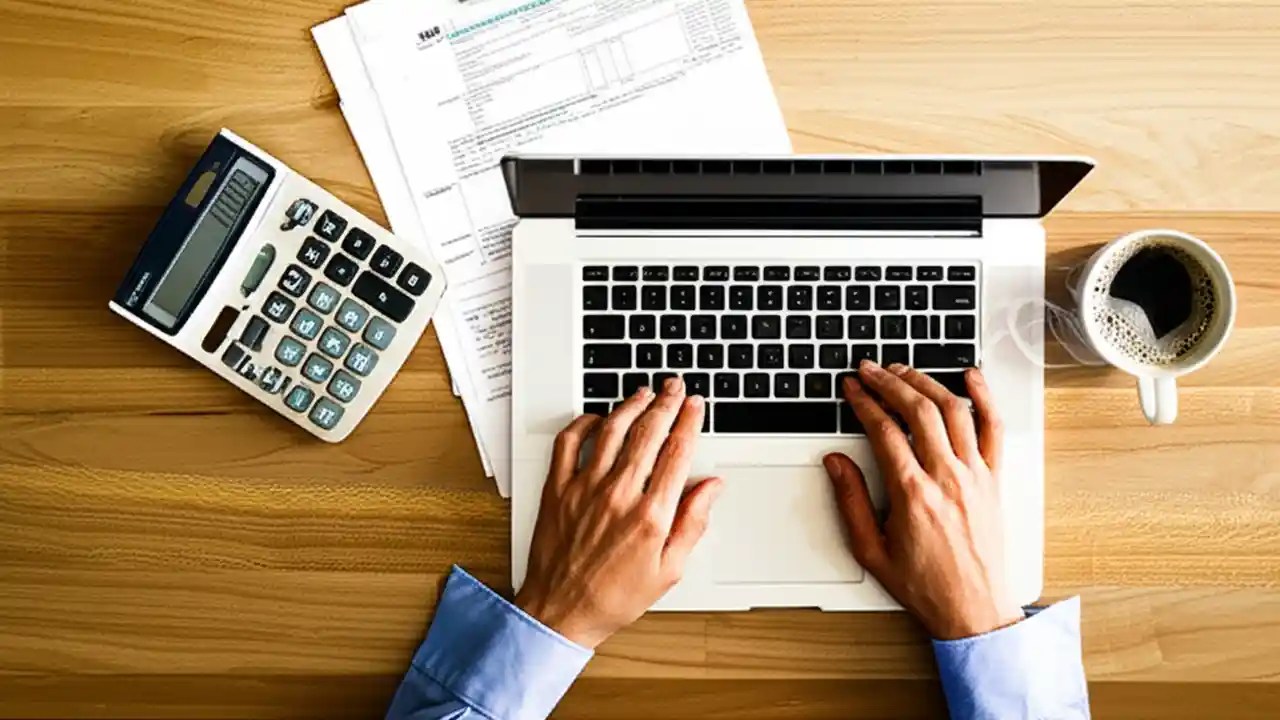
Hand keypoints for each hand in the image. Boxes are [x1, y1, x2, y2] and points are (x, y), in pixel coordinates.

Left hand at [516, 378, 722, 648]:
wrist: (561, 612)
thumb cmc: (613, 597)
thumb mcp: (669, 570)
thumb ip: (693, 523)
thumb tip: (711, 487)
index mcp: (650, 515)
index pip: (677, 452)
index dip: (689, 421)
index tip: (695, 405)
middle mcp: (617, 495)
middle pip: (647, 432)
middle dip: (665, 402)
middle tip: (674, 386)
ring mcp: (584, 488)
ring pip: (610, 430)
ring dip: (630, 406)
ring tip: (643, 393)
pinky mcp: (557, 490)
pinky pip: (568, 443)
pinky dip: (582, 423)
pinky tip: (595, 417)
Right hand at [823, 362, 1022, 639]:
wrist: (972, 608)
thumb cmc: (925, 584)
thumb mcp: (870, 550)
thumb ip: (850, 501)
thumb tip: (836, 463)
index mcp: (913, 494)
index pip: (884, 430)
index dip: (863, 402)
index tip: (851, 389)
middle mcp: (947, 478)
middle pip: (917, 411)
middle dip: (890, 382)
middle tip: (870, 370)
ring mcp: (975, 475)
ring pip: (953, 410)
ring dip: (926, 383)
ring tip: (904, 370)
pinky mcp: (994, 478)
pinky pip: (994, 428)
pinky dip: (984, 397)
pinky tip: (971, 377)